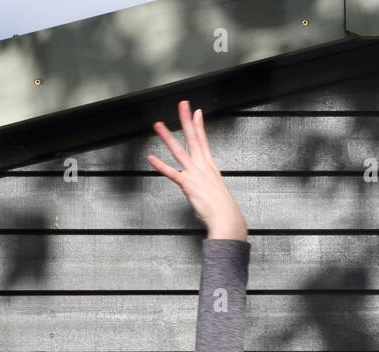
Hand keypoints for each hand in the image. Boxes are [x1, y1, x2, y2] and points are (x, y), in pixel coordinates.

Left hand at [147, 100, 247, 240]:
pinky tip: (151, 158)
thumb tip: (201, 188)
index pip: (204, 141)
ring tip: (159, 125)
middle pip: (194, 138)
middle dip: (187, 120)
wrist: (227, 219)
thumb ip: (206, 186)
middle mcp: (203, 167)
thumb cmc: (223, 210)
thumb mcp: (216, 192)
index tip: (196, 112)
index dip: (199, 125)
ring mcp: (196, 175)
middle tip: (182, 105)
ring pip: (180, 151)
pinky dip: (161, 166)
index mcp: (210, 168)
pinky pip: (172, 173)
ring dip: (168, 137)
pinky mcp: (189, 185)